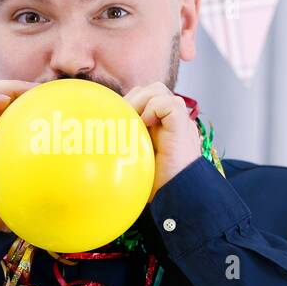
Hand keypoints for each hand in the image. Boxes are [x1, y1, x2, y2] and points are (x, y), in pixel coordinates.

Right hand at [0, 79, 36, 230]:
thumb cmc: (5, 197)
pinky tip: (4, 101)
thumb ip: (44, 160)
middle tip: (39, 90)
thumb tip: (81, 159)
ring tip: (24, 91)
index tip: (49, 94)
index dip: (25, 91)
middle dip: (16, 85)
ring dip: (2, 87)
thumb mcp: (30, 172)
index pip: (7, 99)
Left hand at [124, 82, 202, 200]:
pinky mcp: (183, 124)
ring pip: (157, 90)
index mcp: (160, 125)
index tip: (116, 121)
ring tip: (134, 124)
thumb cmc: (154, 183)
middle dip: (132, 101)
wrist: (174, 195)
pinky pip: (168, 102)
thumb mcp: (134, 155)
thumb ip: (127, 138)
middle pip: (148, 90)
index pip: (141, 97)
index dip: (128, 104)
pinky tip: (146, 127)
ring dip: (141, 103)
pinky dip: (153, 110)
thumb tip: (103, 128)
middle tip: (123, 121)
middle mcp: (170, 120)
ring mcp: (178, 120)